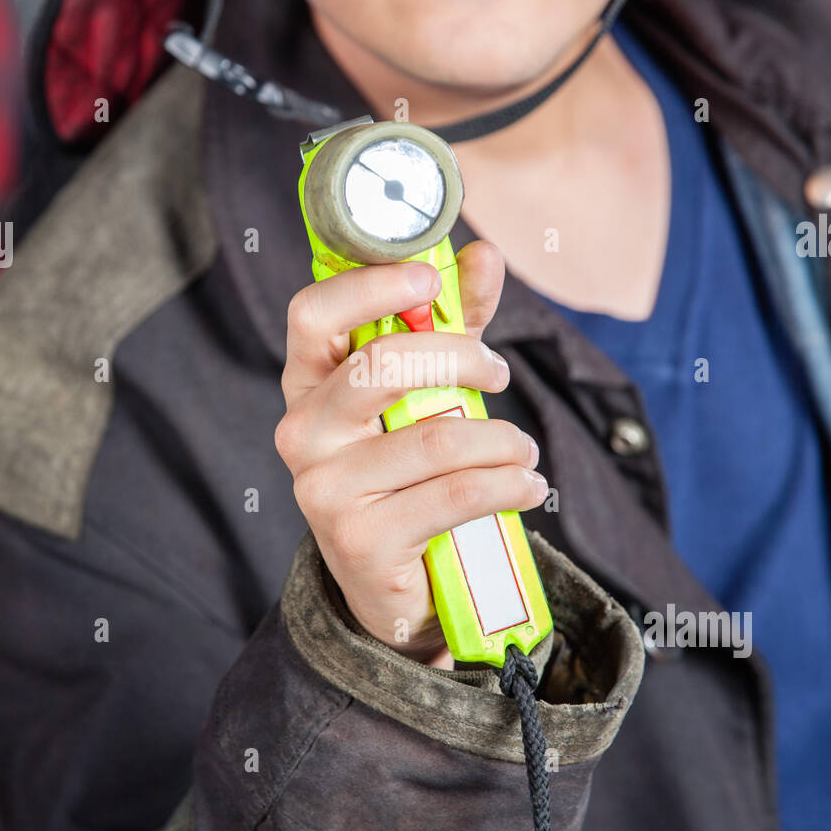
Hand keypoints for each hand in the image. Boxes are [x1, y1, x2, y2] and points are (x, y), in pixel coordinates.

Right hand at [274, 241, 546, 667]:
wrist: (385, 577)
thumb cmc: (404, 465)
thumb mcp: (425, 389)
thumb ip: (451, 320)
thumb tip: (482, 253)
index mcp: (307, 382)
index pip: (314, 314)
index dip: (369, 286)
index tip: (428, 277)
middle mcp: (302, 431)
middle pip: (380, 368)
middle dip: (459, 358)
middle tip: (497, 370)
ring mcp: (324, 489)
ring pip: (434, 439)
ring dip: (501, 439)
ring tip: (525, 449)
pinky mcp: (360, 539)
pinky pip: (454, 495)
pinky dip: (508, 485)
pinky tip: (528, 486)